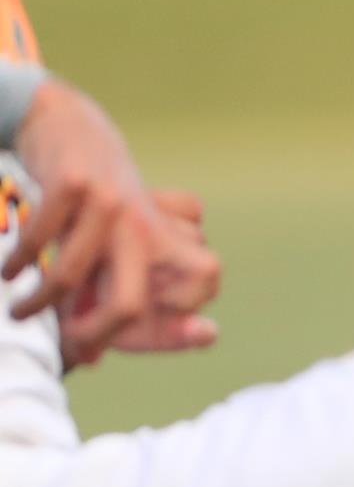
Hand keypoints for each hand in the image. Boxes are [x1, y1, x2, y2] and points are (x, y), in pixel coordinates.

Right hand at [6, 86, 225, 366]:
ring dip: (36, 304)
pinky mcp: (73, 184)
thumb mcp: (117, 244)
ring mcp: (110, 204)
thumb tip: (91, 361)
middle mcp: (146, 224)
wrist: (67, 125)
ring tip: (18, 312)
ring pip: (69, 277)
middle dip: (92, 335)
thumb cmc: (93, 201)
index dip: (172, 322)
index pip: (203, 284)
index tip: (125, 335)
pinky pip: (37, 241)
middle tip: (66, 344)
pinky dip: (16, 263)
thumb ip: (113, 297)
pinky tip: (9, 272)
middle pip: (130, 304)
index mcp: (168, 238)